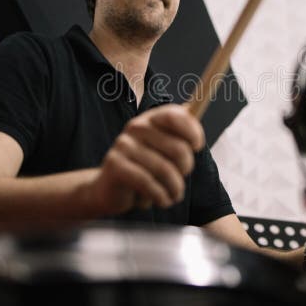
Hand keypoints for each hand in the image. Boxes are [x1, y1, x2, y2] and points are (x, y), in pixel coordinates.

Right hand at [84, 104, 204, 215]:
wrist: (108, 189)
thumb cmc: (143, 168)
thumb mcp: (162, 149)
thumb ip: (179, 131)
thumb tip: (196, 104)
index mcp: (149, 119)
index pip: (174, 116)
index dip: (192, 131)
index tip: (197, 146)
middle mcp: (135, 127)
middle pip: (178, 148)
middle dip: (186, 169)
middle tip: (180, 179)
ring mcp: (123, 145)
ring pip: (165, 170)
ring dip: (175, 189)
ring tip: (174, 196)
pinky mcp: (116, 166)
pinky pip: (149, 183)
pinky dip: (161, 196)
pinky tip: (163, 201)